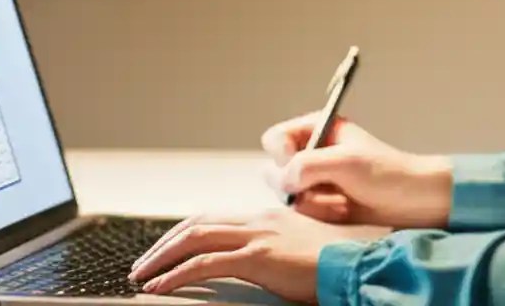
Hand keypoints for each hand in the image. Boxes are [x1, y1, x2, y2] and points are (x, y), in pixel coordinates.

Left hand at [128, 208, 389, 302]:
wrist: (362, 263)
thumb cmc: (342, 261)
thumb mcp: (305, 250)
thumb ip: (281, 250)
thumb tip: (268, 263)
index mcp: (270, 217)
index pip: (215, 218)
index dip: (185, 232)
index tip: (167, 248)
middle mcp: (260, 219)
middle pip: (197, 223)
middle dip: (164, 243)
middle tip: (143, 263)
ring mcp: (258, 235)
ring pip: (193, 238)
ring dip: (161, 257)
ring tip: (142, 276)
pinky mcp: (258, 257)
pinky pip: (204, 264)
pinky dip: (176, 274)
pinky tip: (160, 287)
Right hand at [261, 112, 451, 228]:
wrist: (416, 202)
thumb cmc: (388, 174)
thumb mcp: (348, 162)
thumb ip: (308, 165)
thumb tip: (283, 180)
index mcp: (317, 129)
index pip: (274, 139)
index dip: (281, 155)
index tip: (299, 166)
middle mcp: (312, 153)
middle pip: (275, 170)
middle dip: (298, 185)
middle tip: (326, 188)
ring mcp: (316, 180)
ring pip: (287, 196)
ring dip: (312, 203)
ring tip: (341, 202)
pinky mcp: (323, 204)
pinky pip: (303, 214)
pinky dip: (321, 215)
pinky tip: (344, 212)